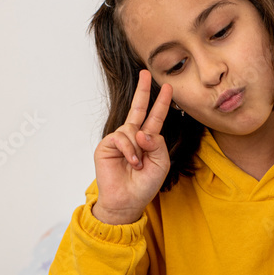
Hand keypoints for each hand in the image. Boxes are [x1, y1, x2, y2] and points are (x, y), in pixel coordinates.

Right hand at [93, 69, 173, 220]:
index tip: (167, 87)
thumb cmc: (145, 185)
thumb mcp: (161, 163)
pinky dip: (129, 150)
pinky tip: (131, 162)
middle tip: (145, 73)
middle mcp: (133, 137)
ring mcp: (119, 140)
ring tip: (138, 165)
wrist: (127, 201)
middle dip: (142, 90)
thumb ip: (158, 144)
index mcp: (148, 140)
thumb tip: (141, 131)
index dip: (162, 102)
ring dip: (137, 148)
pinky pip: (121, 138)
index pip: (155, 117)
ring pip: (131, 129)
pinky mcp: (107, 145)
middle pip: (138, 108)